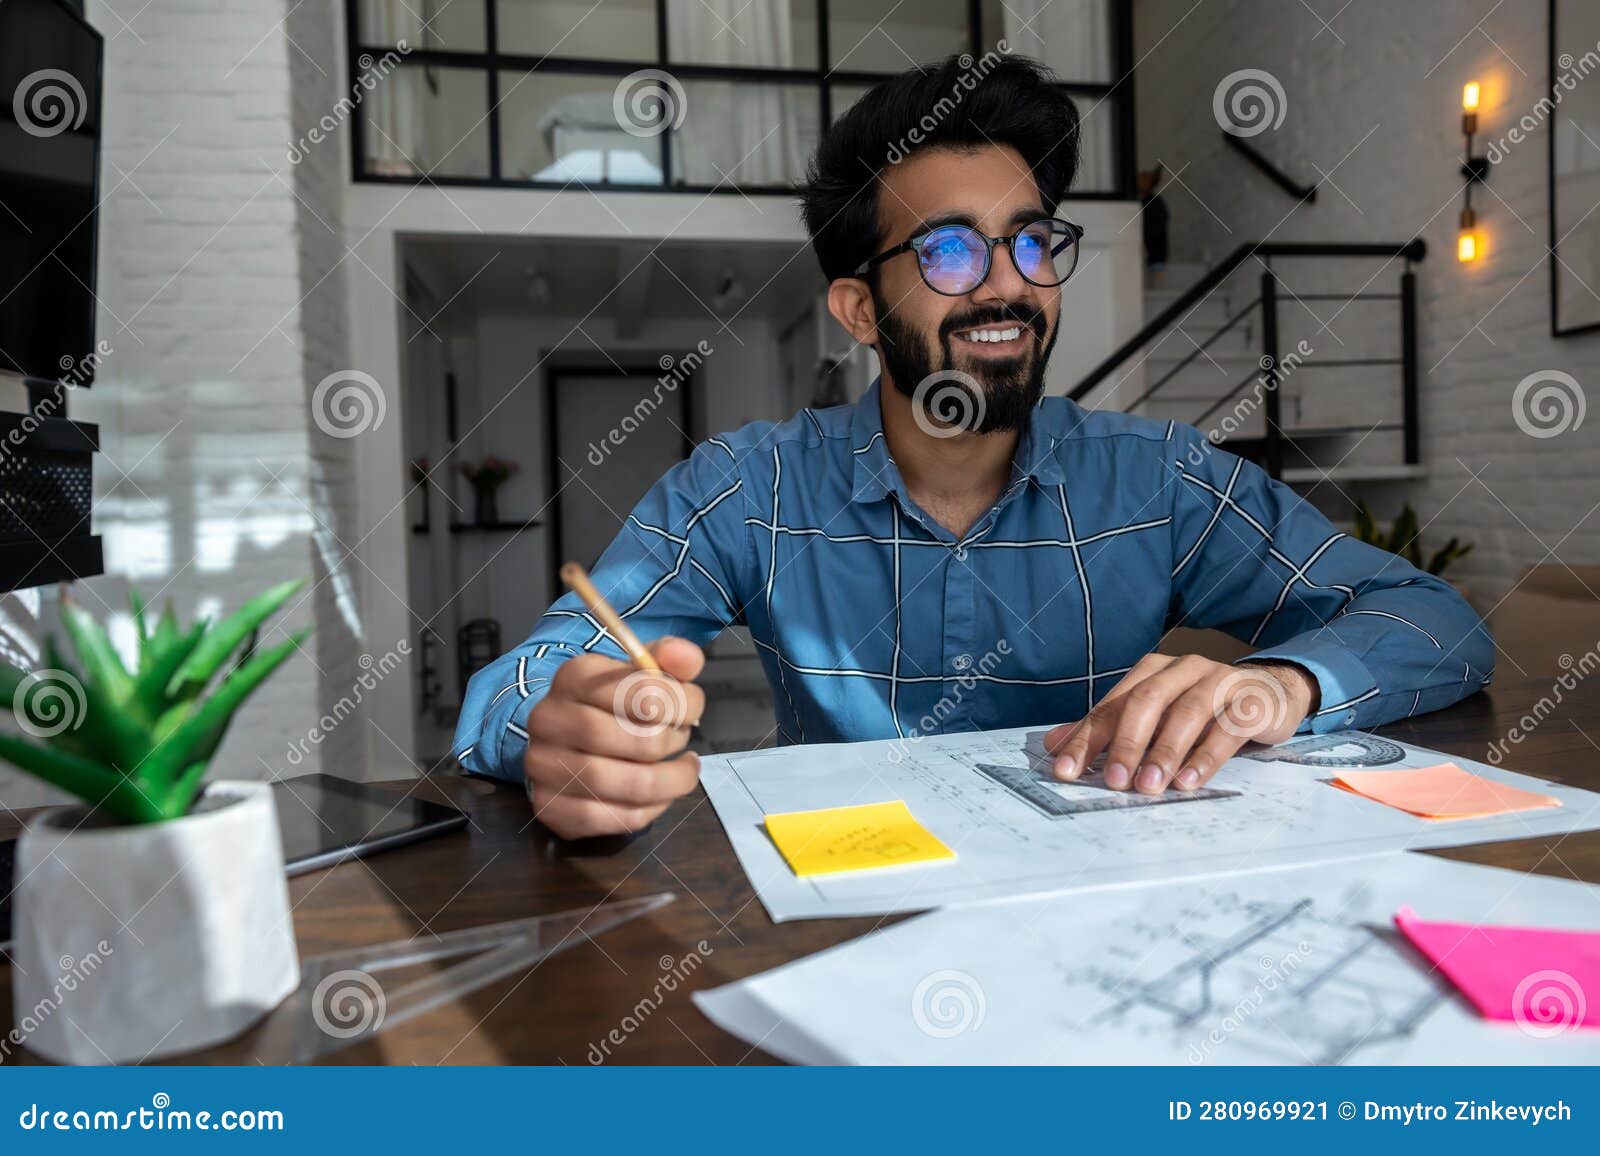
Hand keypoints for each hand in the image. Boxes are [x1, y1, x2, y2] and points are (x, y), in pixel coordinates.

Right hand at [523, 637, 706, 837]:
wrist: (562, 736)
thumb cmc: (611, 702)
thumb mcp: (640, 671)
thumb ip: (672, 659)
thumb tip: (687, 656)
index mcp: (574, 676)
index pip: (643, 693)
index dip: (681, 706)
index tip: (691, 711)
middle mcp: (550, 718)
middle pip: (636, 742)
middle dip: (672, 745)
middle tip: (682, 741)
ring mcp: (543, 765)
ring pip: (627, 786)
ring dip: (670, 782)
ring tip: (682, 771)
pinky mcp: (548, 805)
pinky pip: (611, 818)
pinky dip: (649, 811)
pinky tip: (659, 796)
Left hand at [1043, 654, 1317, 794]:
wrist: (1272, 693)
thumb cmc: (1204, 710)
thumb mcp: (1156, 716)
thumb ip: (1108, 728)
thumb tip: (1052, 744)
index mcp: (1151, 671)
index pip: (1111, 706)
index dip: (1087, 738)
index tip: (1065, 770)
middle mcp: (1182, 670)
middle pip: (1146, 703)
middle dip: (1126, 744)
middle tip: (1113, 782)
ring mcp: (1218, 682)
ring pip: (1185, 714)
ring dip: (1164, 753)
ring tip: (1148, 787)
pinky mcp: (1251, 702)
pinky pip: (1226, 729)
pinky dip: (1205, 757)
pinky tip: (1188, 782)